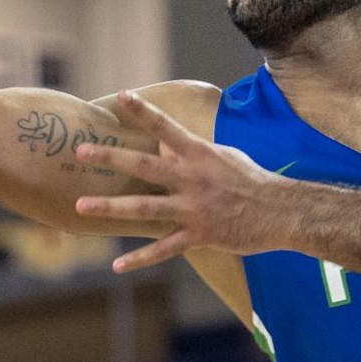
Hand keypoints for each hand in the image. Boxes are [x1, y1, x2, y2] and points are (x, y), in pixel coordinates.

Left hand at [72, 90, 293, 271]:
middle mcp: (192, 178)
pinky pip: (164, 249)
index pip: (166, 127)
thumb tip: (163, 146)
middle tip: (80, 152)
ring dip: (110, 207)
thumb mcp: (223, 157)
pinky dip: (141, 258)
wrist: (281, 211)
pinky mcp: (200, 234)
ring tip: (81, 206)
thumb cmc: (251, 179)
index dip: (143, 110)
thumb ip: (191, 153)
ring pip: (145, 207)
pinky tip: (118, 266)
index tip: (121, 95)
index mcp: (199, 154)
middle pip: (144, 166)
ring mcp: (194, 208)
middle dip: (110, 158)